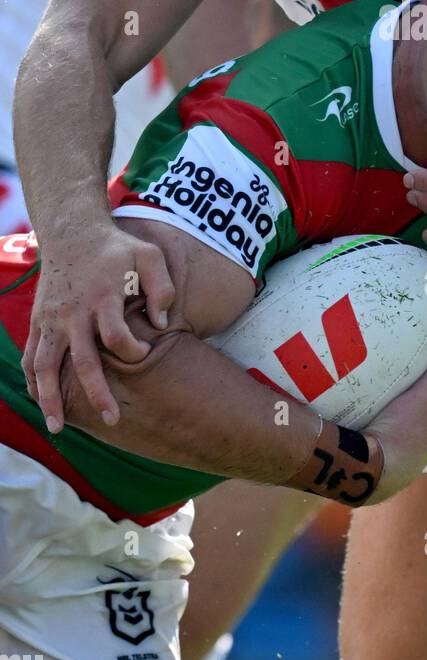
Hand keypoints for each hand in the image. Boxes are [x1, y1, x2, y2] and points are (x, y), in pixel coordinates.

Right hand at [22, 221, 174, 432]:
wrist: (73, 233)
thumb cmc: (117, 248)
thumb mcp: (149, 255)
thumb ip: (162, 287)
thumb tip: (161, 325)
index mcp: (103, 296)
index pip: (116, 335)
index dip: (133, 350)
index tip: (144, 354)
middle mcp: (74, 312)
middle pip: (83, 360)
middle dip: (97, 393)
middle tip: (113, 420)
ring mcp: (51, 319)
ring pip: (45, 365)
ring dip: (50, 398)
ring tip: (58, 427)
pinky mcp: (38, 321)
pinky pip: (31, 356)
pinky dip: (32, 381)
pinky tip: (40, 403)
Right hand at [364, 342, 426, 502]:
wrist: (374, 468)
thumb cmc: (407, 427)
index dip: (426, 380)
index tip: (409, 368)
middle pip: (418, 410)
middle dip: (406, 398)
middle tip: (387, 381)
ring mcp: (407, 457)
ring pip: (399, 425)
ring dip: (389, 414)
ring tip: (371, 400)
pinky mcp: (385, 465)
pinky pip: (382, 438)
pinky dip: (377, 428)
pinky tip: (364, 422)